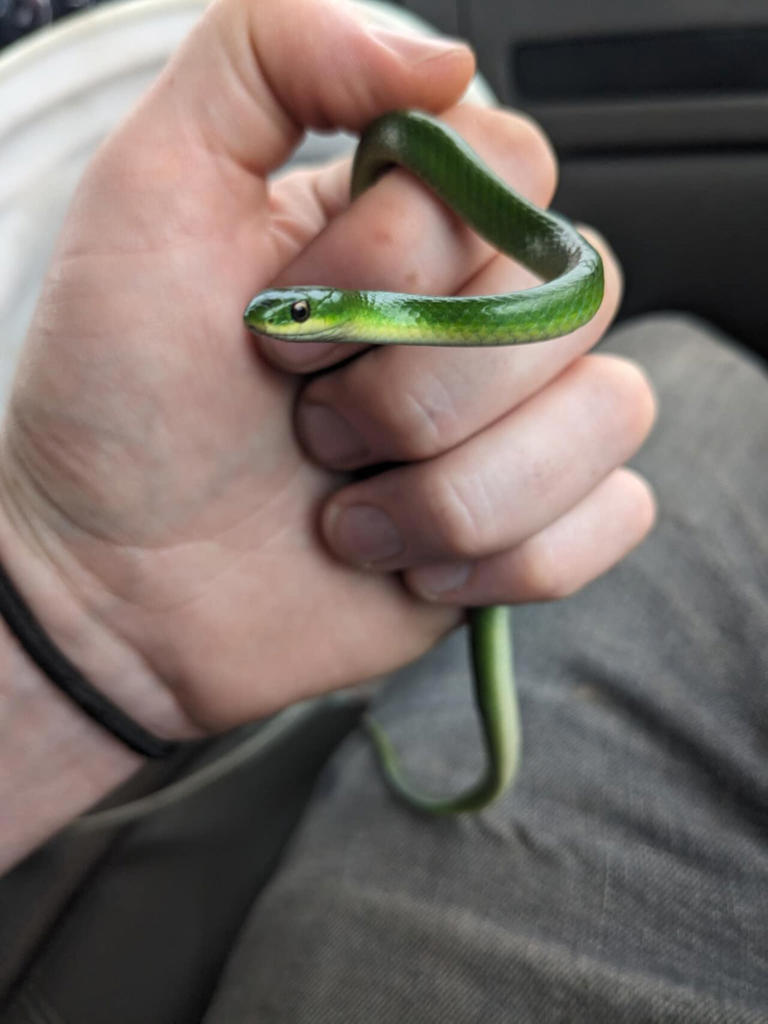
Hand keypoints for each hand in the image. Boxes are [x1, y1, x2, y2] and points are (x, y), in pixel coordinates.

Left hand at [0, 0, 651, 741]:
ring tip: (349, 517)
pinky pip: (618, 513)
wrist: (115, 588)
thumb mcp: (152, 190)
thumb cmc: (119, 401)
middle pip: (578, 296)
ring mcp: (505, 428)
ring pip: (609, 410)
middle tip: (308, 431)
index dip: (409, 254)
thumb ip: (271, 57)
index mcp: (400, 226)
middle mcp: (469, 316)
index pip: (516, 170)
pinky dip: (512, 554)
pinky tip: (412, 566)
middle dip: (415, 390)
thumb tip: (448, 62)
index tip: (283, 326)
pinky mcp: (525, 529)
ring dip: (456, 488)